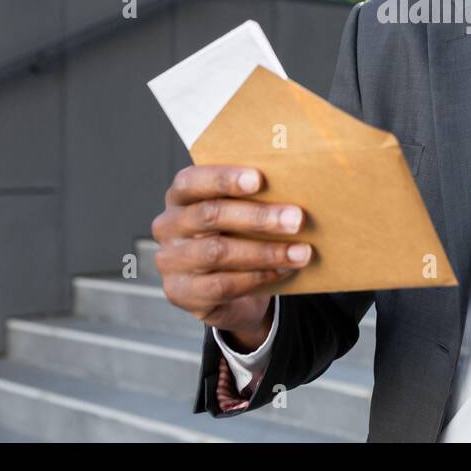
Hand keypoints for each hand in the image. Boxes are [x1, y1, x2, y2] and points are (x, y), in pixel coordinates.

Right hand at [151, 165, 311, 350]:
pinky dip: (258, 277)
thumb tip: (298, 185)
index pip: (193, 180)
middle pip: (210, 215)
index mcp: (180, 196)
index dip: (225, 178)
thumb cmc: (236, 236)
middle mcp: (169, 225)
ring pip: (218, 252)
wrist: (225, 289)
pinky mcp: (181, 292)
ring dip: (266, 252)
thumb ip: (254, 197)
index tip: (259, 179)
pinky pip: (222, 285)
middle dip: (257, 217)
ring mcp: (171, 261)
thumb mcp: (239, 212)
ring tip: (301, 251)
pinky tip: (284, 271)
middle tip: (296, 219)